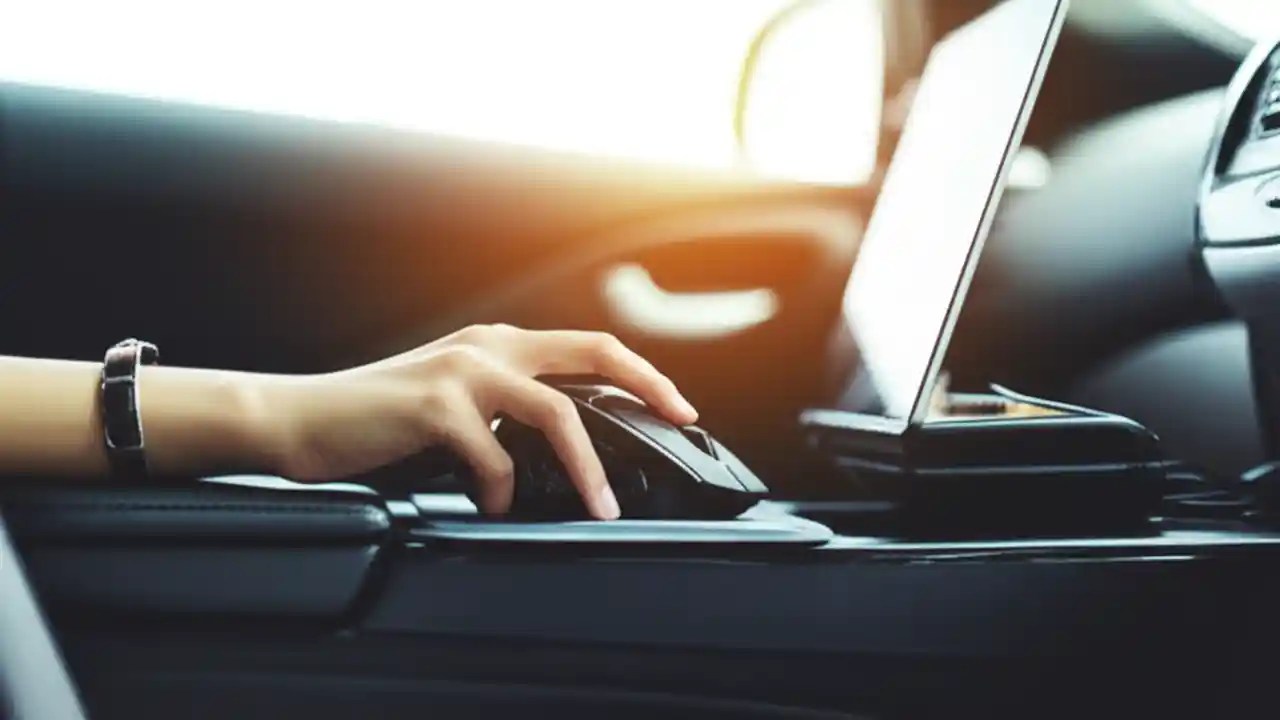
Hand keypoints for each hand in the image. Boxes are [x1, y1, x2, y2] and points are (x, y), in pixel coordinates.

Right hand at [255, 324, 696, 518]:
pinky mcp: (435, 406)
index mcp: (496, 345)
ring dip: (585, 466)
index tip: (674, 404)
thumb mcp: (453, 406)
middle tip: (679, 418)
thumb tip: (559, 456)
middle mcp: (487, 347)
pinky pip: (495, 457)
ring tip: (598, 505)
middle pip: (593, 352)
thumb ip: (504, 415)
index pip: (587, 347)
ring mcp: (464, 372)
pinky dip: (502, 490)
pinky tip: (489, 505)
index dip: (639, 373)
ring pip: (556, 412)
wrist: (301, 418)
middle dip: (647, 386)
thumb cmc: (375, 420)